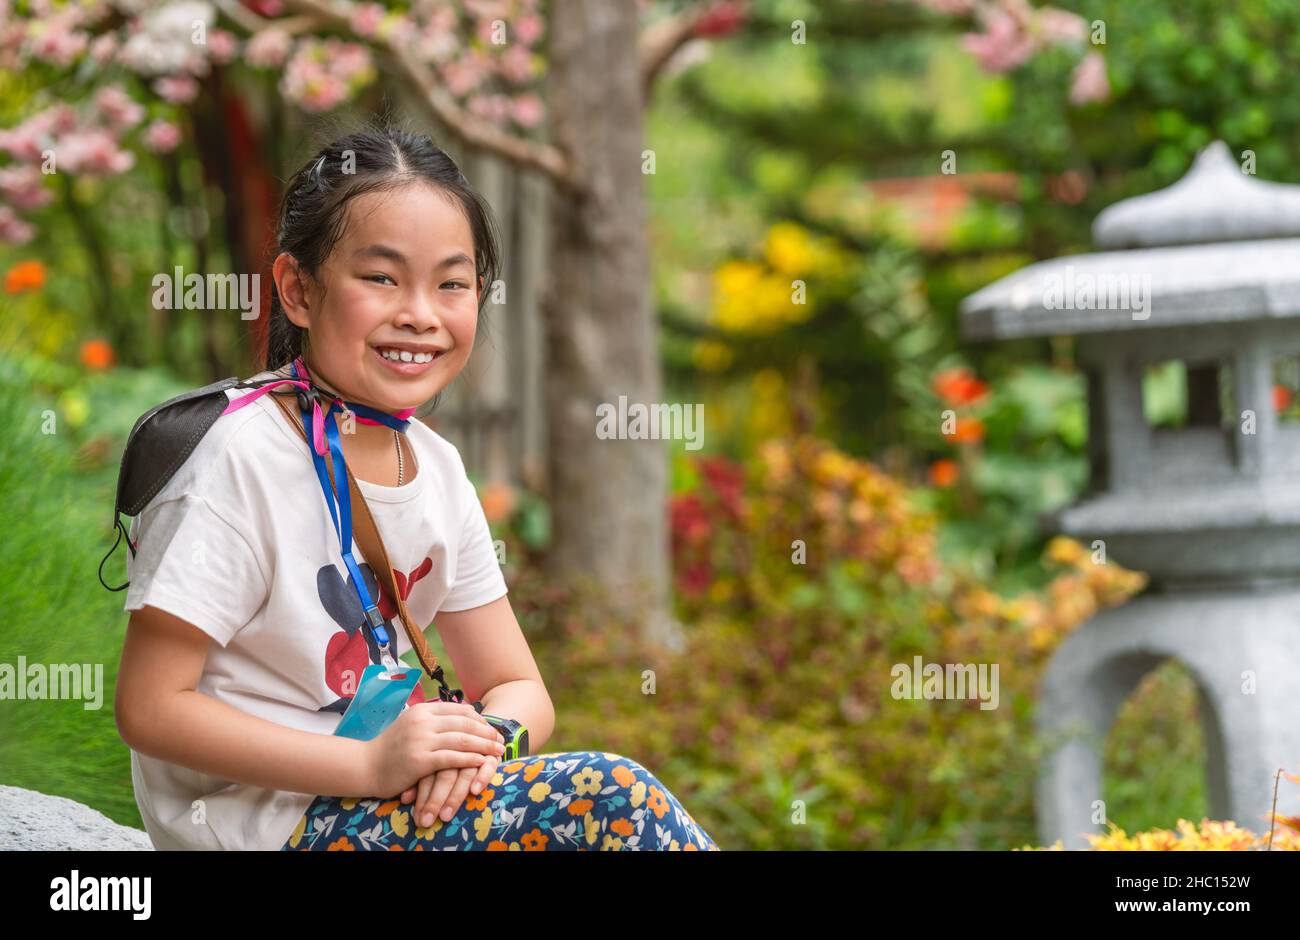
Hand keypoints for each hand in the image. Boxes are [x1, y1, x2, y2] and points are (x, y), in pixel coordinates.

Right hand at [367, 700, 504, 797]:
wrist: (365, 766)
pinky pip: (452, 758)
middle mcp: (423, 721)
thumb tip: (459, 717)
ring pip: (462, 740)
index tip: (491, 729)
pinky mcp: (419, 760)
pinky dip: (470, 760)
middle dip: (487, 732)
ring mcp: (421, 740)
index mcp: (422, 709)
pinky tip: (482, 763)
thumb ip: (432, 720)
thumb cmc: (390, 747)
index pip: (460, 710)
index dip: (480, 719)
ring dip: (484, 746)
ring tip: (497, 752)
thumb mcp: (411, 724)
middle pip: (465, 723)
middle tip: (500, 741)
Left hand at [400, 754, 500, 827]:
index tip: (416, 816)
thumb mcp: (430, 768)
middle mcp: (456, 747)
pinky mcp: (492, 754)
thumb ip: (418, 780)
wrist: (475, 742)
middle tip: (426, 821)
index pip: (428, 771)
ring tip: (445, 816)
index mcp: (437, 746)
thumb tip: (405, 799)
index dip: (421, 795)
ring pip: (465, 772)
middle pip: (445, 773)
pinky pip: (489, 766)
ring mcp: (475, 749)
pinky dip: (482, 777)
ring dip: (455, 796)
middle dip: (435, 800)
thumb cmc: (446, 759)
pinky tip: (474, 791)